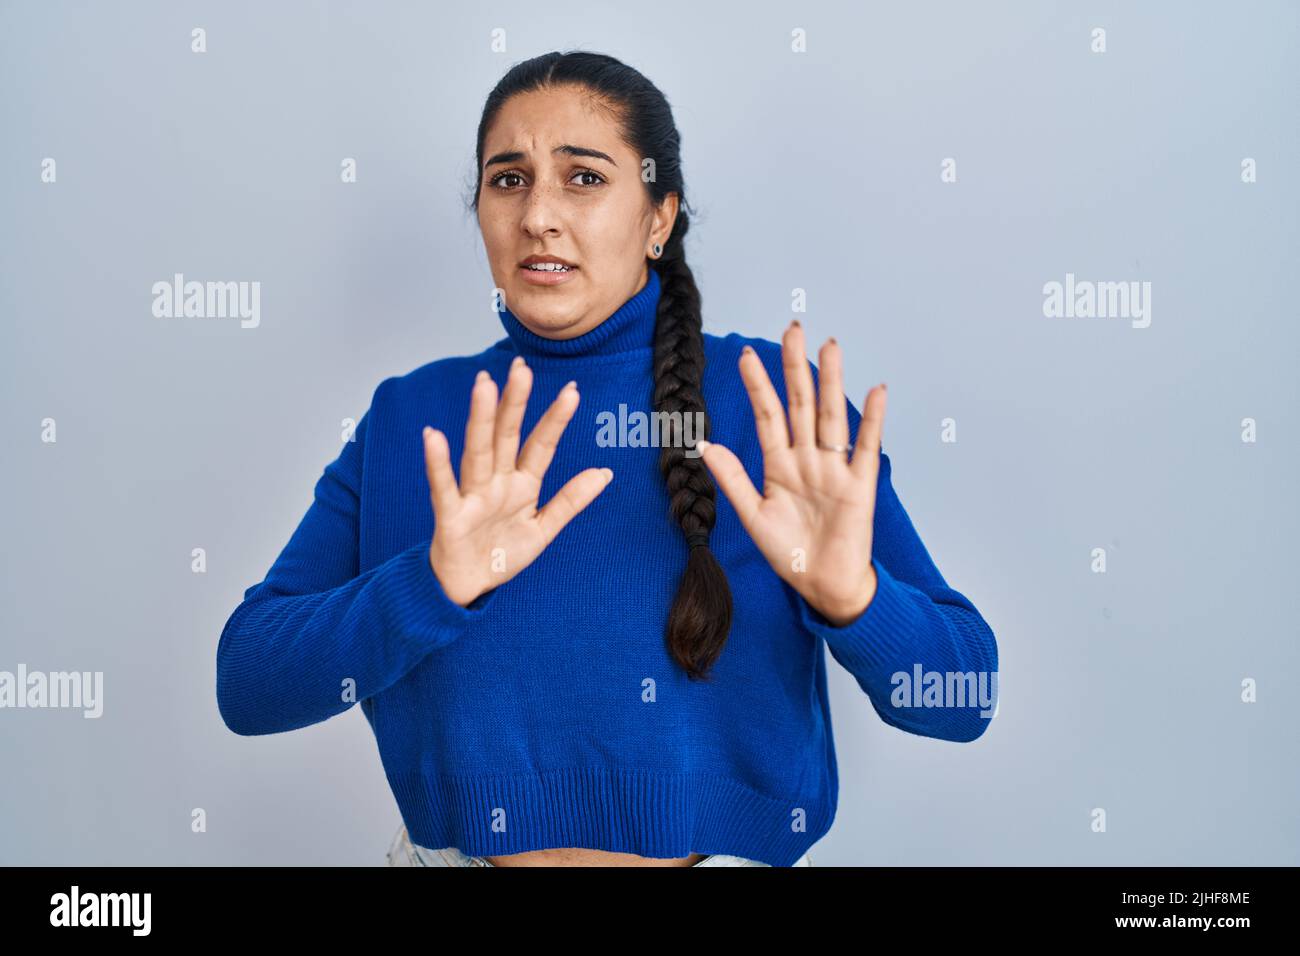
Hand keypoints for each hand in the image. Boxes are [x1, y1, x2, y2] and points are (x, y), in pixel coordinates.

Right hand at [422, 356, 612, 606]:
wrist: (468, 587)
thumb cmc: (502, 553)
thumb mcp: (544, 528)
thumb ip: (571, 500)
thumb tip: (605, 472)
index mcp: (521, 485)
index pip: (541, 446)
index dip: (555, 420)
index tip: (572, 390)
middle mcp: (497, 483)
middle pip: (507, 437)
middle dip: (515, 403)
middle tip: (521, 368)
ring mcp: (473, 496)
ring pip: (478, 453)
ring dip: (481, 420)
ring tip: (484, 386)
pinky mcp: (451, 516)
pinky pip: (444, 487)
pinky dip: (438, 463)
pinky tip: (433, 436)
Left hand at [696, 323, 885, 626]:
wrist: (822, 586)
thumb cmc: (789, 554)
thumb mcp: (752, 516)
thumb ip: (732, 479)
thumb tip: (704, 444)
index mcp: (779, 465)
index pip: (768, 416)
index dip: (758, 386)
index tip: (746, 355)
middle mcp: (807, 459)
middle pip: (801, 404)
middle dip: (796, 367)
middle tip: (793, 329)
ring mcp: (834, 468)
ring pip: (830, 416)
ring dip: (831, 381)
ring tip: (830, 346)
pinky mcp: (859, 486)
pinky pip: (866, 447)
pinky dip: (872, 420)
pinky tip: (875, 390)